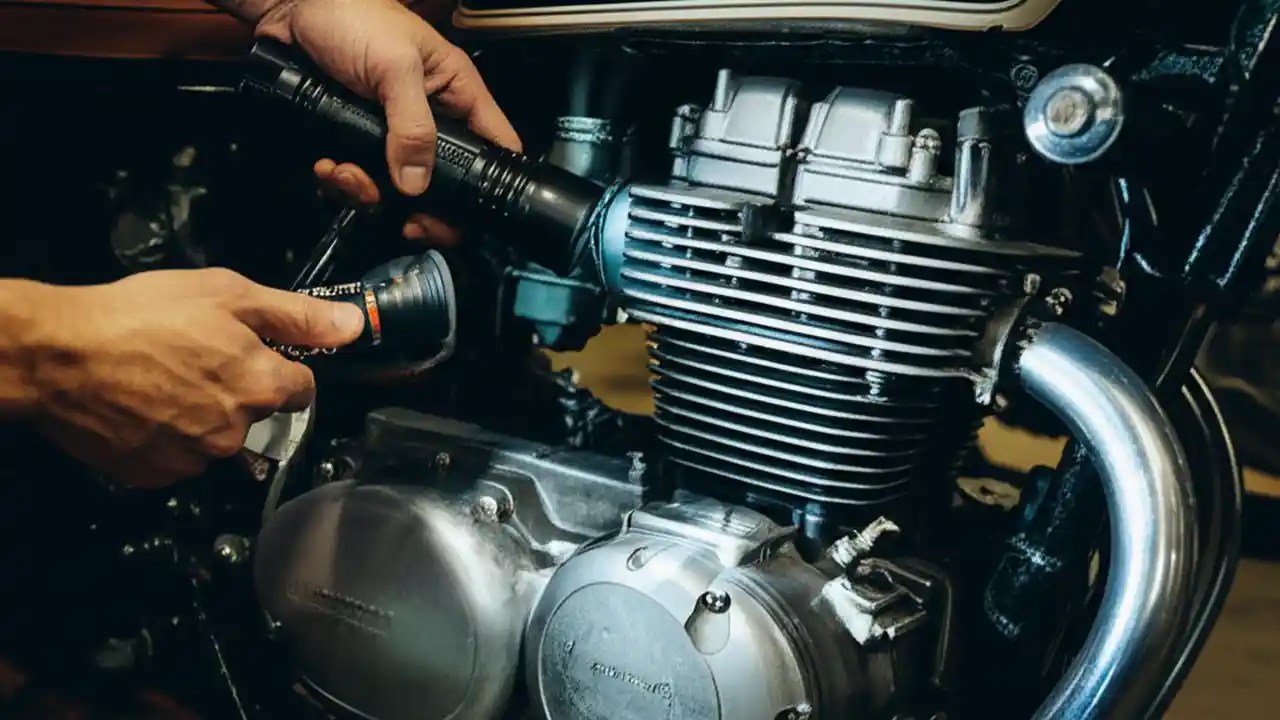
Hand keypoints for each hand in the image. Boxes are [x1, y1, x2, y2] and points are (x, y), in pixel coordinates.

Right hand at [25, 269, 363, 487]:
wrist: (59, 356)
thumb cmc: (142, 316)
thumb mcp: (227, 294)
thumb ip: (297, 315)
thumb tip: (353, 325)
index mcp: (262, 387)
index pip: (303, 387)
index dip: (281, 364)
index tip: (256, 351)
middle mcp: (237, 432)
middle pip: (259, 413)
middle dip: (239, 389)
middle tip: (196, 358)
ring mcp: (196, 459)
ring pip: (219, 438)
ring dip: (203, 415)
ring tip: (163, 380)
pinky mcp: (156, 476)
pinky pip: (179, 457)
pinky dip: (167, 437)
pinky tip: (143, 407)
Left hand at [252, 0, 522, 241]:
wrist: (289, 10)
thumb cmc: (351, 13)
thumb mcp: (394, 68)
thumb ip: (412, 126)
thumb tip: (417, 182)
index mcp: (456, 93)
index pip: (495, 147)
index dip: (490, 184)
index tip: (464, 213)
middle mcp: (430, 118)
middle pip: (444, 183)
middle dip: (419, 206)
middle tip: (406, 219)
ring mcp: (393, 133)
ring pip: (396, 189)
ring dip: (368, 193)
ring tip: (346, 173)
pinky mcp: (358, 138)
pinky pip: (359, 177)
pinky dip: (341, 181)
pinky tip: (328, 165)